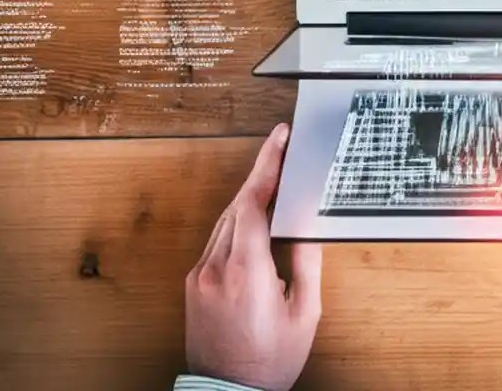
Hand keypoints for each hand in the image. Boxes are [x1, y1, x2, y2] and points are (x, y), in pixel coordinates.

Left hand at [185, 123, 322, 390]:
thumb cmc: (269, 361)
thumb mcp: (305, 314)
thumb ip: (308, 265)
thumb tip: (307, 227)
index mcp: (247, 271)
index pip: (253, 203)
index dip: (266, 166)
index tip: (279, 140)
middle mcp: (216, 268)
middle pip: (237, 205)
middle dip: (261, 176)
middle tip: (282, 152)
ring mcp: (200, 275)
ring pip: (225, 221)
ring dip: (249, 200)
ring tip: (274, 184)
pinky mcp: (193, 283)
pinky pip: (216, 240)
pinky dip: (237, 224)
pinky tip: (255, 223)